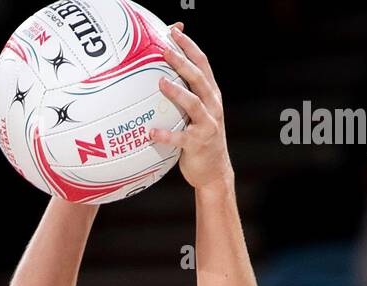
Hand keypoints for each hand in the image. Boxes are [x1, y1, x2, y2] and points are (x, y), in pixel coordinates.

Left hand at [150, 23, 232, 192]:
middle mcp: (213, 106)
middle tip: (164, 50)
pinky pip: (180, 138)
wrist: (214, 171)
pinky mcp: (198, 144)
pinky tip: (152, 132)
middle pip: (199, 78)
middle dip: (182, 62)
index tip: (174, 32)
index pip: (202, 64)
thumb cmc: (200, 140)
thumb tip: (161, 79)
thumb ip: (186, 97)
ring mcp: (207, 125)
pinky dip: (166, 135)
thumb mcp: (197, 115)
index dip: (189, 47)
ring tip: (161, 82)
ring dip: (177, 92)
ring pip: (194, 104)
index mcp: (212, 95)